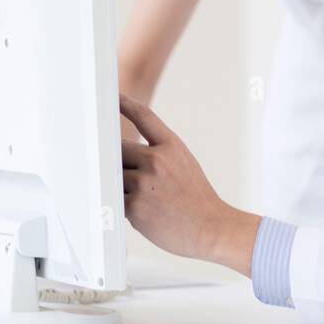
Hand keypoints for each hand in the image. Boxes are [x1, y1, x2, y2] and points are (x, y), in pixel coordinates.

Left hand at [120, 94, 251, 266]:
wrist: (211, 227)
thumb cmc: (197, 199)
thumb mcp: (184, 165)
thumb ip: (159, 155)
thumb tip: (127, 154)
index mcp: (171, 146)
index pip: (143, 117)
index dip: (125, 104)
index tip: (112, 96)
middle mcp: (156, 160)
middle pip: (119, 149)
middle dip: (120, 161)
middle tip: (132, 176)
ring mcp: (144, 182)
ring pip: (114, 176)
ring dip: (121, 186)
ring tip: (145, 200)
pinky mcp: (134, 205)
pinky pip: (115, 199)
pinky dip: (122, 205)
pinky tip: (141, 213)